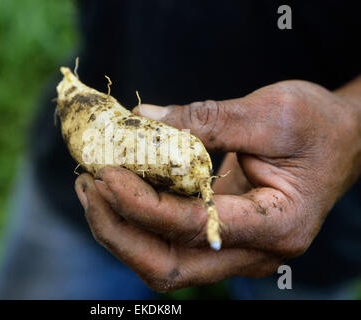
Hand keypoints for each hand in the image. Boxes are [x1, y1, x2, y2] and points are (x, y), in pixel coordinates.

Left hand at [74, 78, 360, 291]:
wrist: (341, 141)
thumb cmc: (317, 126)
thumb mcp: (272, 113)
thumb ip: (207, 119)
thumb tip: (142, 119)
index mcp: (278, 224)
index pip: (194, 227)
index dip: (142, 204)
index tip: (106, 171)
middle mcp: (254, 251)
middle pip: (169, 266)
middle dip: (119, 230)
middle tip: (89, 185)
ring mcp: (235, 250)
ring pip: (162, 261)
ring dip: (119, 230)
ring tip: (91, 188)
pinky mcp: (219, 237)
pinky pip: (168, 242)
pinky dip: (134, 221)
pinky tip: (114, 190)